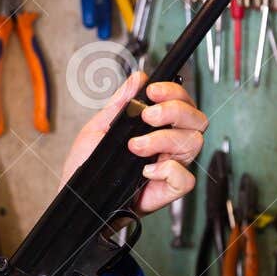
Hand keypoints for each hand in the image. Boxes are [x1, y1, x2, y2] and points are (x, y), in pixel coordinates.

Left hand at [59, 71, 206, 214]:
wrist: (79, 196)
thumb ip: (120, 104)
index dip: (174, 92)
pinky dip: (168, 171)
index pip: (182, 103)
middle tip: (148, 116)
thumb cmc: (89, 165)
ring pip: (193, 143)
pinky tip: (146, 171)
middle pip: (197, 119)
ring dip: (163, 139)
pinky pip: (186, 178)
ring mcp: (170, 166)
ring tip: (135, 146)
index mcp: (156, 127)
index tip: (152, 91)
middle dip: (175, 111)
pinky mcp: (168, 189)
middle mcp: (168, 144)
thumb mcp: (99, 128)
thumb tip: (137, 79)